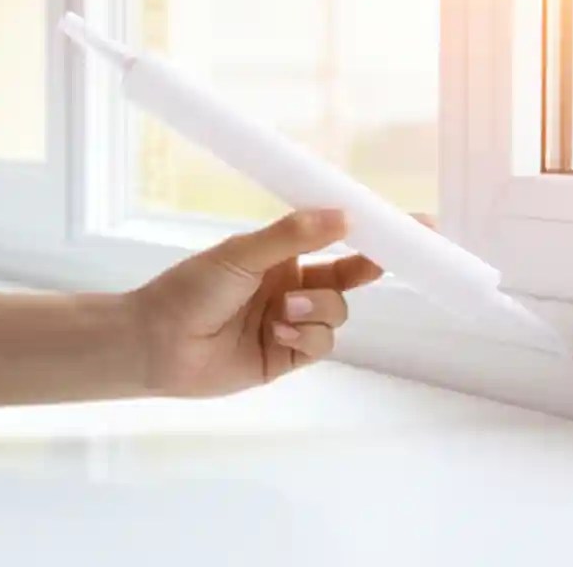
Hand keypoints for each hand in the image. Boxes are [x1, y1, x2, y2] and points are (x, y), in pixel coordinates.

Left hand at [131, 209, 383, 397]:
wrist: (156, 344)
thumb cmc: (188, 289)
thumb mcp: (241, 254)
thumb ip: (293, 236)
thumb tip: (343, 215)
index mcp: (280, 253)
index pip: (337, 237)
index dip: (374, 232)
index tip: (416, 225)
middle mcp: (290, 284)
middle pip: (348, 277)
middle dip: (366, 269)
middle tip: (380, 262)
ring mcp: (290, 322)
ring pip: (337, 312)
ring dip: (320, 308)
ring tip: (285, 311)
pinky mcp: (286, 357)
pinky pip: (321, 343)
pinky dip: (309, 336)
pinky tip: (281, 334)